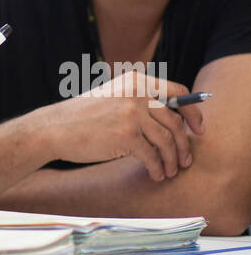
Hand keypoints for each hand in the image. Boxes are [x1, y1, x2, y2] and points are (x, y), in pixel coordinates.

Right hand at [45, 73, 205, 179]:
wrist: (56, 128)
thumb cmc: (84, 116)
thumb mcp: (114, 96)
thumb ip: (140, 100)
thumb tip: (173, 119)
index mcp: (136, 81)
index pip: (178, 92)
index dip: (193, 112)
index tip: (199, 129)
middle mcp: (137, 93)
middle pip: (175, 121)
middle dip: (184, 144)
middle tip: (185, 159)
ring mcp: (132, 114)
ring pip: (167, 141)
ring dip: (172, 160)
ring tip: (170, 171)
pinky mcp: (127, 136)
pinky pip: (152, 156)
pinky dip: (158, 168)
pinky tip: (156, 174)